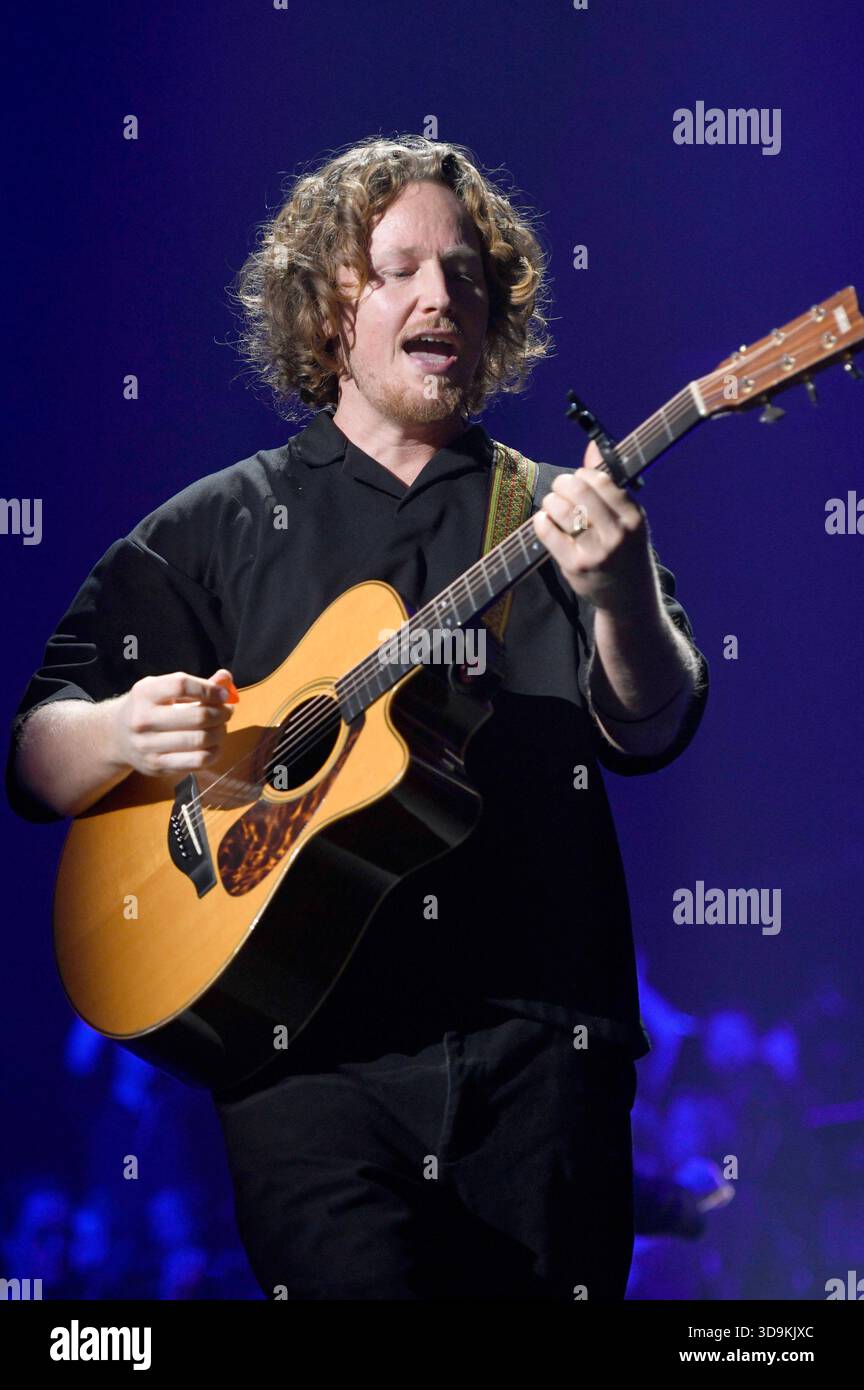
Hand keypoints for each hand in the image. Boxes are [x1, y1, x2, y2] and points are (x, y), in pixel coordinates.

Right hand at [109, 668, 236, 775]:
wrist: (116, 736)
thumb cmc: (148, 708)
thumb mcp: (163, 689)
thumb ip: (195, 684)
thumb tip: (225, 679)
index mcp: (144, 693)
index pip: (182, 685)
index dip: (209, 689)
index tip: (223, 694)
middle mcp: (142, 719)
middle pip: (197, 717)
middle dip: (221, 714)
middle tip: (227, 711)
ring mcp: (148, 746)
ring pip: (200, 740)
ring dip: (220, 732)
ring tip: (221, 727)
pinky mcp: (157, 766)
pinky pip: (197, 761)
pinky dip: (214, 752)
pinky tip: (214, 745)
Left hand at [531, 441, 656, 612]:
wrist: (630, 599)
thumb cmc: (626, 552)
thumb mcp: (627, 519)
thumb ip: (608, 484)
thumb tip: (592, 446)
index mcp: (634, 517)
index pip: (601, 480)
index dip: (584, 475)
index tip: (580, 481)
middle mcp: (618, 534)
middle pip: (578, 489)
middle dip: (563, 484)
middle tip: (560, 490)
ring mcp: (596, 551)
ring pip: (561, 509)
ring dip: (551, 502)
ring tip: (553, 507)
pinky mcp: (575, 566)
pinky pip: (548, 531)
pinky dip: (541, 520)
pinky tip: (546, 521)